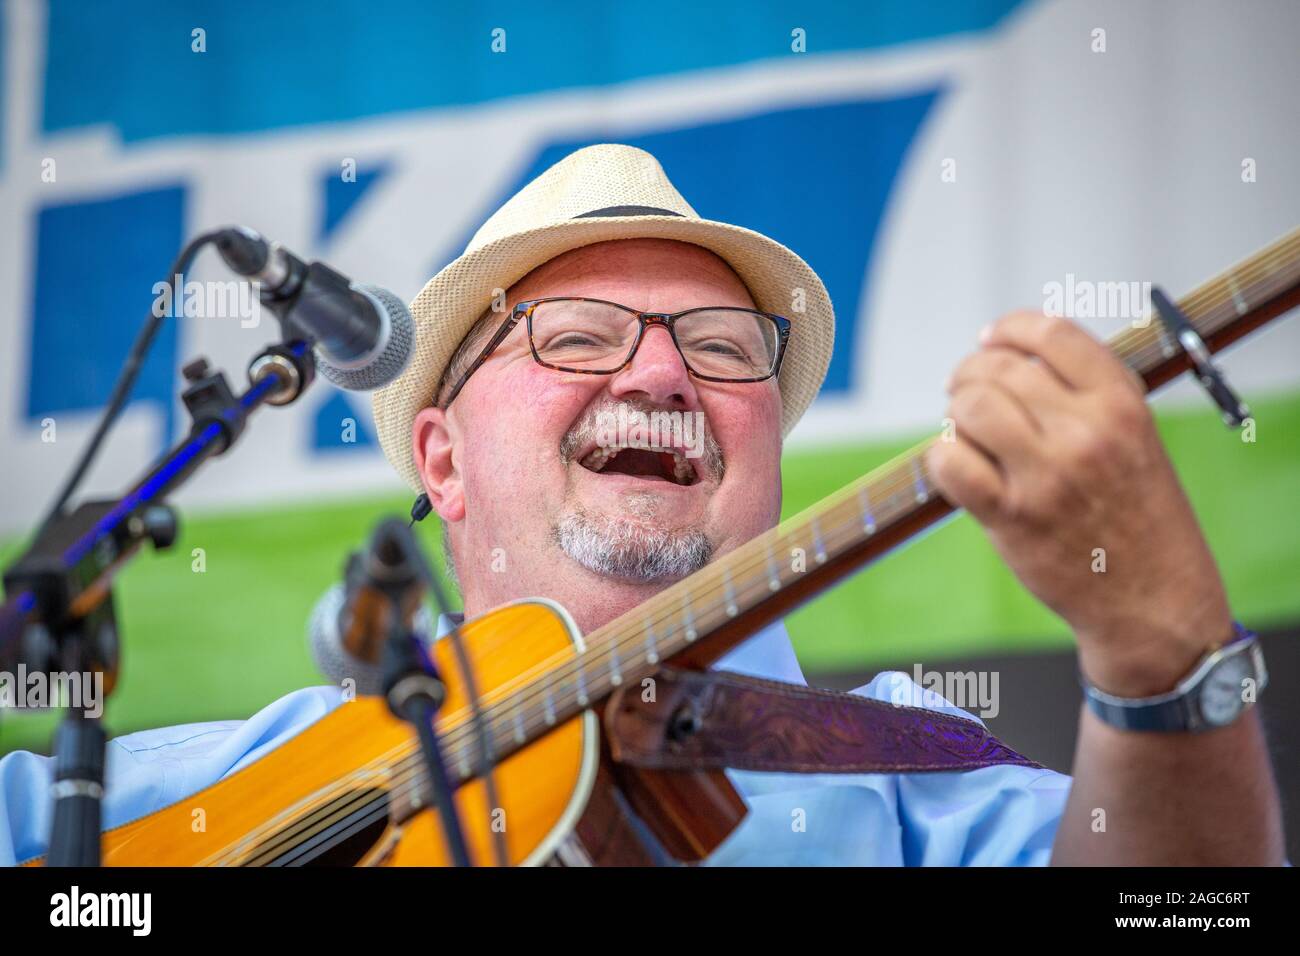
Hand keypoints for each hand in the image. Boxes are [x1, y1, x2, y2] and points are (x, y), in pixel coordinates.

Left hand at [925, 312, 1232, 696]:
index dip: (1008, 328)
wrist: (1154, 598)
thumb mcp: (1135, 438)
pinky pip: (949, 463)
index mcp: (1122, 404)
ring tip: (963, 428)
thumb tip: (1010, 354)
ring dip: (955, 413)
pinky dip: (942, 457)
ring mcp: (1046, 475)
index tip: (990, 339)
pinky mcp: (1011, 517)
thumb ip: (1086, 394)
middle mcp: (1085, 433)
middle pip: (998, 369)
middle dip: (970, 373)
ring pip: (970, 408)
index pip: (1051, 333)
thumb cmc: (1138, 514)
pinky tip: (956, 464)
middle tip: (965, 391)